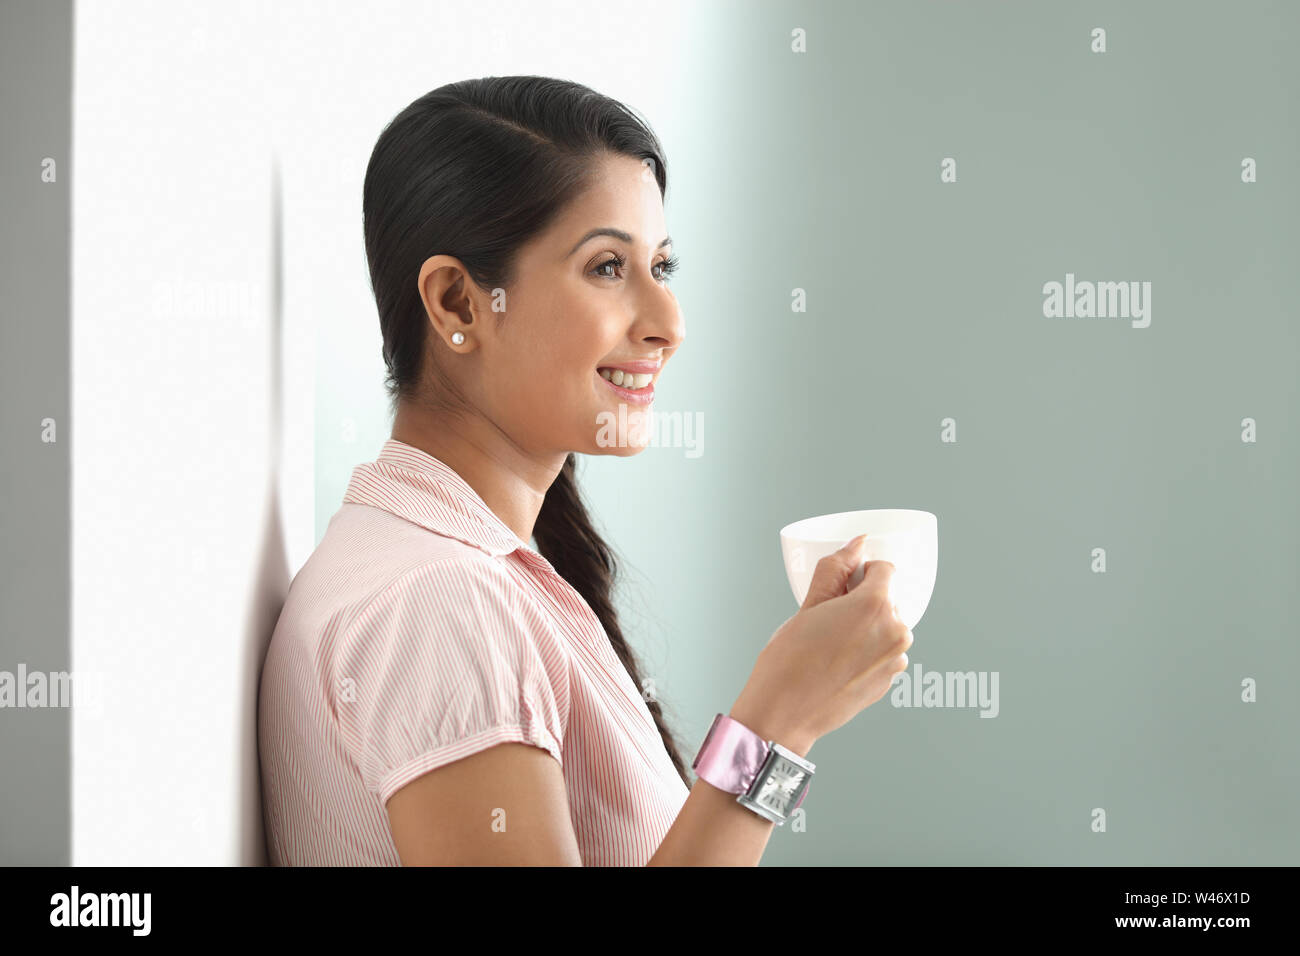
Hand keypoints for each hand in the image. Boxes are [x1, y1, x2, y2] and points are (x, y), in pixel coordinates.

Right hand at [730, 534, 912, 753]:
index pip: (885, 569)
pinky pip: (882, 653)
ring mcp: (896, 660)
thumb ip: (835, 569)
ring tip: (830, 646)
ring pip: (885, 627)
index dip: (860, 574)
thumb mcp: (808, 605)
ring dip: (866, 628)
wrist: (784, 714)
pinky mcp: (889, 681)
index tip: (840, 588)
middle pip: (886, 600)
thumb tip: (856, 545)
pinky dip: (866, 652)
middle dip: (862, 602)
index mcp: (876, 606)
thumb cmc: (789, 660)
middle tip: (827, 621)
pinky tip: (837, 664)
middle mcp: (895, 632)